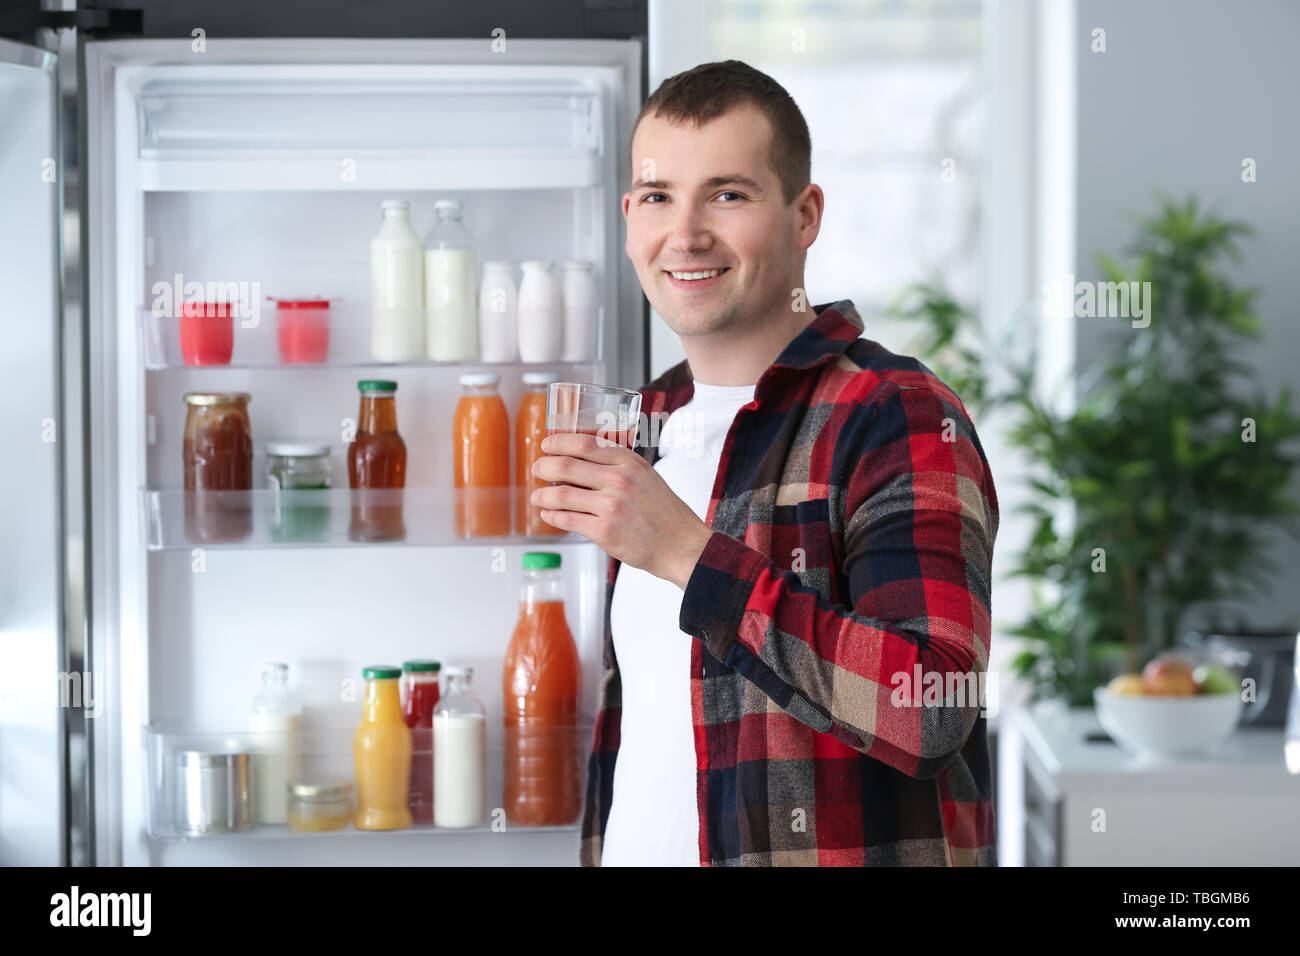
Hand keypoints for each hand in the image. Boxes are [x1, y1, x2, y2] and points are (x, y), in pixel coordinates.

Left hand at [530, 432, 712, 588]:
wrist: (680, 545)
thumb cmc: (664, 513)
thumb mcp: (646, 477)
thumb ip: (619, 467)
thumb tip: (581, 463)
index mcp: (629, 462)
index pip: (585, 443)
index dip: (559, 442)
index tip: (547, 445)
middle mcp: (619, 480)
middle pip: (567, 466)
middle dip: (544, 467)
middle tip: (537, 469)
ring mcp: (611, 506)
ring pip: (561, 494)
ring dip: (543, 495)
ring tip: (538, 497)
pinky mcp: (604, 531)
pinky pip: (567, 519)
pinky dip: (552, 516)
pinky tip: (549, 514)